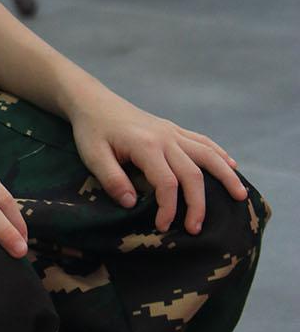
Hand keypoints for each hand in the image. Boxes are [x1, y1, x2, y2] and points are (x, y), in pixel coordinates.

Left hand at [69, 85, 247, 235]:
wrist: (93, 102)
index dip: (168, 208)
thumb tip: (132, 204)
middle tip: (195, 229)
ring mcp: (171, 131)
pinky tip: (232, 166)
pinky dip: (219, 154)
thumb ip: (111, 180)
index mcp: (145, 145)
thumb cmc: (91, 131)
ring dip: (225, 176)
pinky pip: (202, 141)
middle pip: (192, 173)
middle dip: (198, 204)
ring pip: (207, 154)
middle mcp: (164, 137)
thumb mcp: (93, 156)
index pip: (166, 183)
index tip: (162, 227)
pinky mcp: (172, 129)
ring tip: (241, 197)